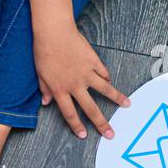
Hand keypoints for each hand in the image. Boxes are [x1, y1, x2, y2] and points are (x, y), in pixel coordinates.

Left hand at [34, 23, 129, 139]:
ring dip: (117, 98)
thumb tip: (46, 102)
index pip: (70, 113)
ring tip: (127, 105)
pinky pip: (103, 72)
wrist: (54, 32)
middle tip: (110, 134)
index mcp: (60, 89)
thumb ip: (45, 89)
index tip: (84, 135)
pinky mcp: (93, 61)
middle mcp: (75, 84)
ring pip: (105, 89)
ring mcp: (86, 73)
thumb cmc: (43, 51)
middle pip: (91, 108)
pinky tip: (110, 82)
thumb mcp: (40, 73)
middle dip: (101, 123)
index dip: (77, 126)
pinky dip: (107, 78)